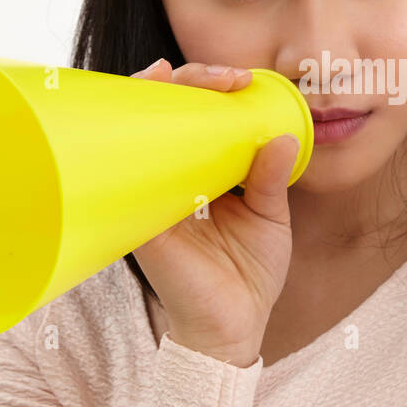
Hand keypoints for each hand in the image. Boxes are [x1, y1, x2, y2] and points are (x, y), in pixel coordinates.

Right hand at [128, 59, 300, 365]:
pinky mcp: (140, 222)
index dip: (209, 87)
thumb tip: (281, 136)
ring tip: (173, 77)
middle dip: (188, 80)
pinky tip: (137, 120)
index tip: (240, 78)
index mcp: (199, 171)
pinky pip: (125, 180)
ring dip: (150, 96)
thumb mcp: (270, 217)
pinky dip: (125, 147)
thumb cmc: (247, 273)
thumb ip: (271, 177)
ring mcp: (149, 197)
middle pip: (162, 112)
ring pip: (135, 132)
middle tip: (226, 79)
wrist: (233, 328)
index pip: (194, 115)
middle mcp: (168, 178)